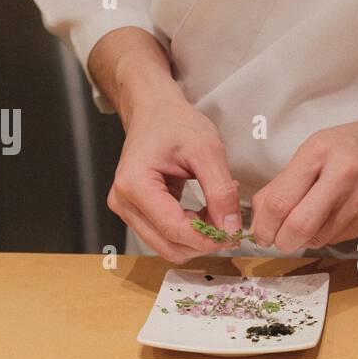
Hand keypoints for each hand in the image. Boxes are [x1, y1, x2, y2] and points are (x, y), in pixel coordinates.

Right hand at [106, 96, 241, 262]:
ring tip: (219, 213)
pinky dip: (190, 232)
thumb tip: (230, 229)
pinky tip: (206, 212)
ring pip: (168, 246)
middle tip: (232, 226)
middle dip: (204, 242)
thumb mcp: (207, 151)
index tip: (235, 233)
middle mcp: (123, 202)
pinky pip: (166, 236)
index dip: (208, 238)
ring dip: (198, 239)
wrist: (155, 112)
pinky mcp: (136, 213)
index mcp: (134, 184)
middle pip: (169, 246)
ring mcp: (127, 210)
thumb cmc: (175, 123)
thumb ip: (220, 192)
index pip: (174, 230)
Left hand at [250, 120, 357, 253]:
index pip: (281, 202)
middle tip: (278, 239)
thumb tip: (259, 219)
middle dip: (282, 241)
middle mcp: (344, 176)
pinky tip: (331, 217)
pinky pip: (338, 239)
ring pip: (319, 238)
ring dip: (305, 237)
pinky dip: (327, 234)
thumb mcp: (311, 151)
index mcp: (320, 153)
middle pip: (300, 227)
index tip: (261, 233)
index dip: (264, 226)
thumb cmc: (347, 147)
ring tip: (309, 220)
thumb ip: (282, 184)